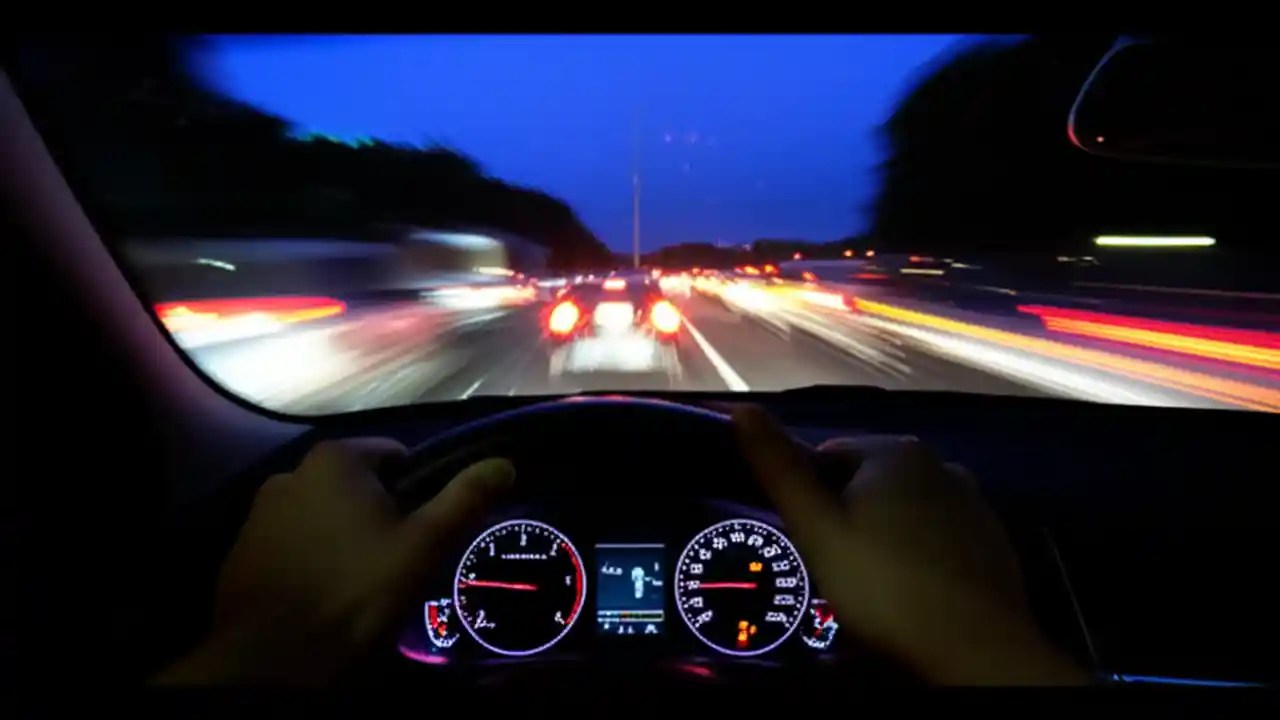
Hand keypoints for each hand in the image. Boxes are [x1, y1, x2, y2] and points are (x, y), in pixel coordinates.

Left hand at [154, 438, 513, 684]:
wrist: (274, 663)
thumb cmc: (357, 593)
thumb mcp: (424, 547)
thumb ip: (464, 499)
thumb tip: (502, 463)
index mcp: (334, 460)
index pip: (395, 458)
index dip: (418, 494)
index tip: (423, 535)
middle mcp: (289, 474)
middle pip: (356, 489)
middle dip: (377, 518)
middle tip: (396, 566)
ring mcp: (257, 515)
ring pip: (322, 519)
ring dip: (342, 540)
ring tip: (359, 588)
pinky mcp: (240, 554)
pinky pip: (290, 547)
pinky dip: (309, 562)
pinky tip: (323, 598)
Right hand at [732, 406, 1089, 684]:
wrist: (975, 649)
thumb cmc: (884, 586)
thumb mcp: (817, 530)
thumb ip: (780, 469)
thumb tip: (741, 409)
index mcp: (895, 451)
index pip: (828, 456)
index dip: (811, 499)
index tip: (811, 542)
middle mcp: (941, 464)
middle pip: (870, 484)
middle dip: (850, 518)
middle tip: (839, 569)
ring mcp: (974, 503)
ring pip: (907, 513)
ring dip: (886, 538)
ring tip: (876, 588)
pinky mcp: (994, 542)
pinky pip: (940, 540)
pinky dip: (923, 558)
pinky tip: (915, 595)